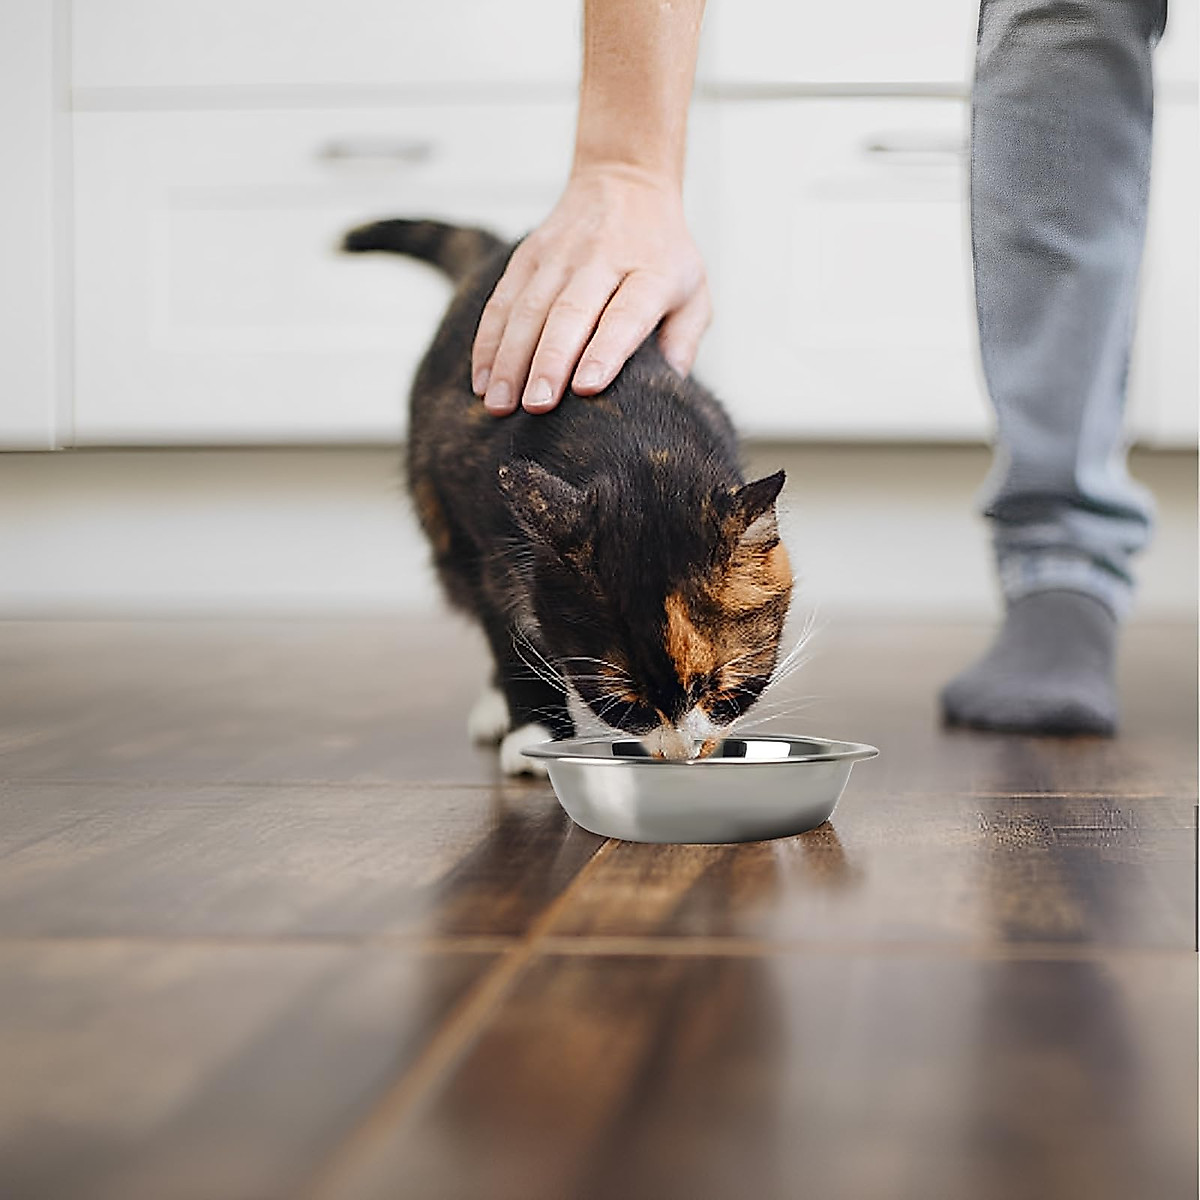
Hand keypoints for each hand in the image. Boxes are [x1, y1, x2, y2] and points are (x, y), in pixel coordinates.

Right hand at [472, 164, 710, 415]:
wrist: (625, 181)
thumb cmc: (663, 255)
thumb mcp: (693, 291)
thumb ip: (683, 340)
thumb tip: (671, 389)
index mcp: (650, 273)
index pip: (624, 315)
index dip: (604, 351)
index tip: (585, 388)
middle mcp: (602, 259)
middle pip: (570, 313)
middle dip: (549, 361)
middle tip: (536, 405)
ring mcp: (560, 254)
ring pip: (528, 309)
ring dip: (510, 358)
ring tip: (499, 403)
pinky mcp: (527, 254)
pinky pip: (501, 301)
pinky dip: (488, 341)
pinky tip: (481, 379)